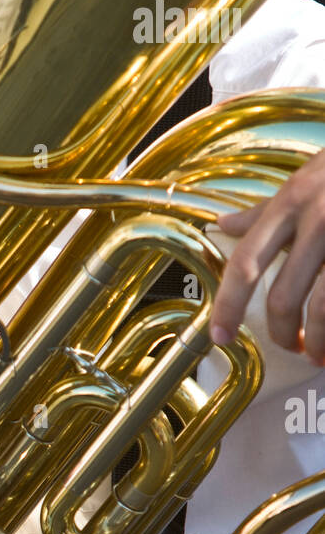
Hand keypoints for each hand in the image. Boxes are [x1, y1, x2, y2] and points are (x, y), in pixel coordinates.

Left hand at [210, 148, 324, 363]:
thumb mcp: (306, 180)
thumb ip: (265, 211)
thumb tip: (224, 224)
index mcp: (290, 203)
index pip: (245, 262)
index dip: (228, 304)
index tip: (220, 336)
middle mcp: (318, 219)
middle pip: (284, 298)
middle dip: (282, 334)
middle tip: (290, 346)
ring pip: (324, 309)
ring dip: (318, 342)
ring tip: (319, 353)